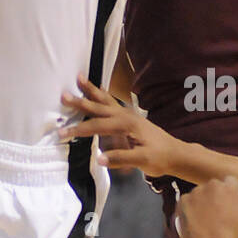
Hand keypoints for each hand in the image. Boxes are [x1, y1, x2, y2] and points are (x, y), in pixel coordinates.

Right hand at [58, 76, 180, 176]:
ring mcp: (128, 114)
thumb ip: (121, 158)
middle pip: (98, 107)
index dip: (78, 130)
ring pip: (105, 100)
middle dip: (80, 102)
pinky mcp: (130, 117)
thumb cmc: (160, 158)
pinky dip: (102, 94)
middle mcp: (125, 116)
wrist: (176, 154)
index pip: (97, 126)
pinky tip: (98, 89)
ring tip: (79, 77)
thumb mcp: (142, 160)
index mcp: (126, 125)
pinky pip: (112, 102)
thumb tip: (99, 158)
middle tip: (63, 95)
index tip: (61, 133)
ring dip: (91, 90)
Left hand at [176, 177, 237, 237]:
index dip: (232, 194)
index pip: (231, 181)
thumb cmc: (237, 235)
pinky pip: (188, 202)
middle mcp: (210, 185)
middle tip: (221, 215)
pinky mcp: (182, 203)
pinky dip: (191, 209)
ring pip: (201, 194)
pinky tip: (197, 222)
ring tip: (208, 221)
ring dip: (204, 202)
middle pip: (215, 186)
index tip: (232, 206)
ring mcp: (194, 193)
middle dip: (218, 196)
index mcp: (228, 185)